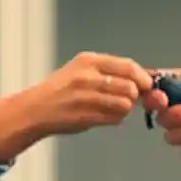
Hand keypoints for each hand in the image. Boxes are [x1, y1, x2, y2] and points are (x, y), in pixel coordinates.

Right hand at [0, 51, 152, 162]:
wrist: (34, 109)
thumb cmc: (61, 90)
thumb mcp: (81, 70)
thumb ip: (110, 72)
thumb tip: (145, 78)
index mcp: (88, 61)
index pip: (128, 66)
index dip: (142, 77)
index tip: (146, 85)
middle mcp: (87, 76)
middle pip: (130, 87)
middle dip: (133, 96)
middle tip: (127, 100)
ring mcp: (85, 97)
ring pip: (124, 104)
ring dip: (124, 109)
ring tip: (111, 108)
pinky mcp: (84, 116)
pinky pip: (114, 118)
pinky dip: (114, 119)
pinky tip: (102, 116)